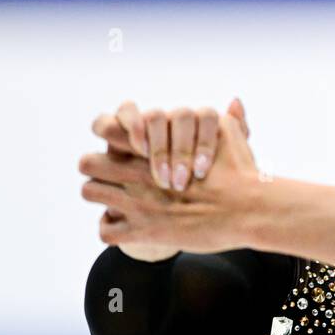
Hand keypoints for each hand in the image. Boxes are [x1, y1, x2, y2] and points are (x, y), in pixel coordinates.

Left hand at [80, 109, 260, 255]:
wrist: (247, 210)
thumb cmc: (241, 173)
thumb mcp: (231, 135)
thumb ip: (226, 118)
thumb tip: (233, 102)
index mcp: (152, 146)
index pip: (105, 129)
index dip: (107, 136)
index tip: (122, 148)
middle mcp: (137, 172)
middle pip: (88, 162)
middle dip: (98, 169)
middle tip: (113, 176)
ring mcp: (137, 202)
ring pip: (88, 192)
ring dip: (101, 197)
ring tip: (117, 201)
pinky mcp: (143, 231)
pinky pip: (104, 231)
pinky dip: (111, 229)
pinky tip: (127, 227)